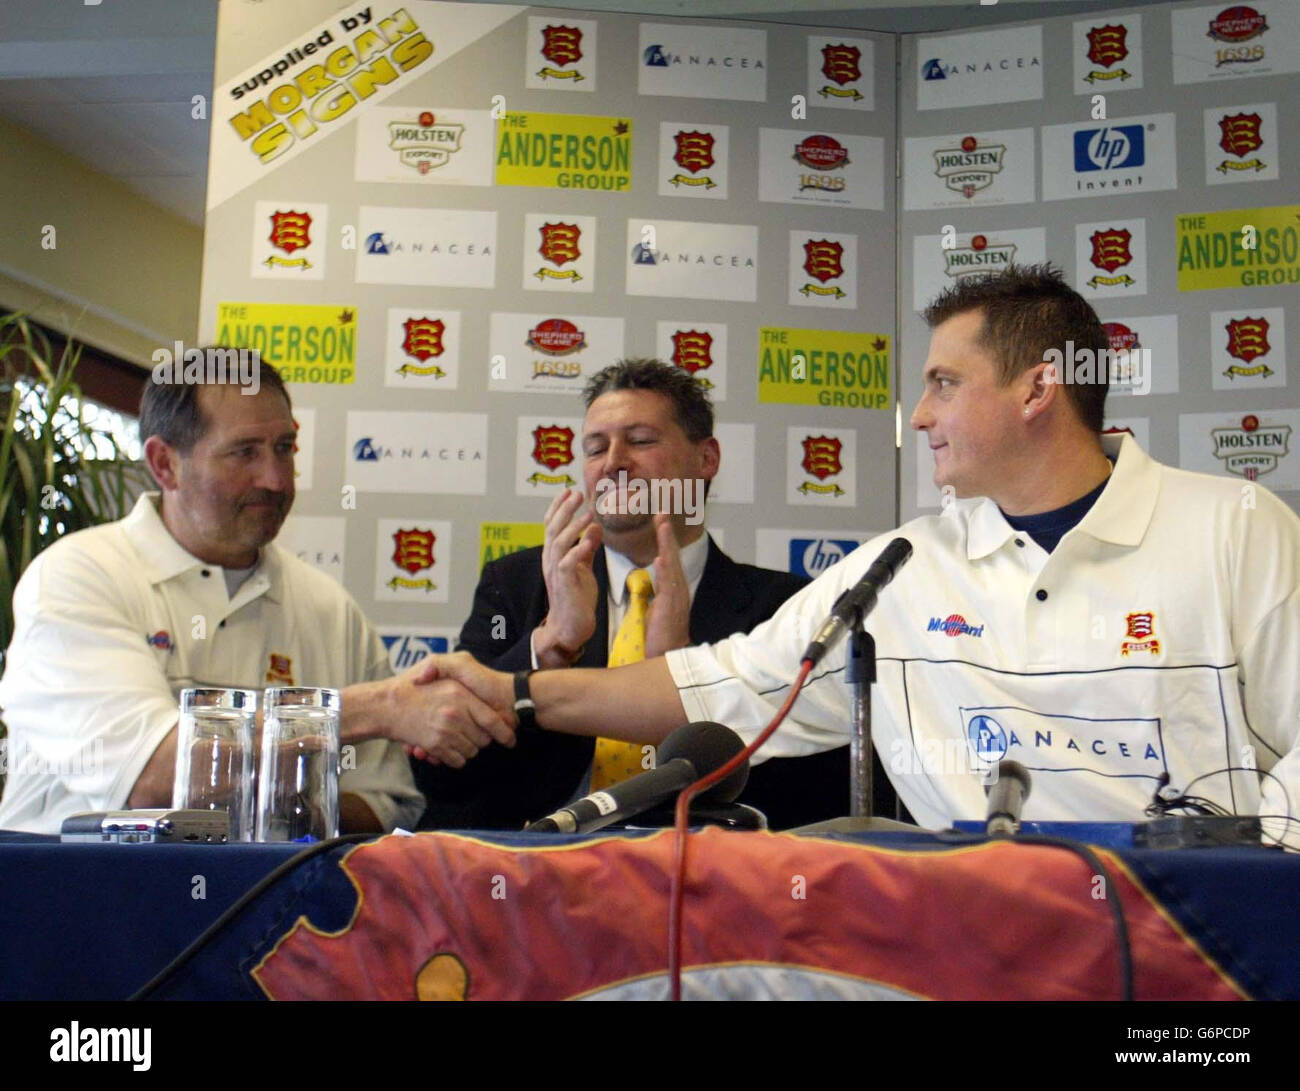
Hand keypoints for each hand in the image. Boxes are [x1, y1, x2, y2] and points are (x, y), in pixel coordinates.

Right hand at [384, 657, 514, 768]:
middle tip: (474, 735)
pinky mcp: (434, 746)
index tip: (510, 739)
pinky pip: (456, 760)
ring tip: (457, 739)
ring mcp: (445, 731)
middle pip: (483, 739)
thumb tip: (481, 694)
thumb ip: (458, 669)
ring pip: (471, 751)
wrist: (385, 704)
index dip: (504, 732)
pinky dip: (455, 758)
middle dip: (482, 740)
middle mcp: (455, 714)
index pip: (492, 719)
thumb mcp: (436, 664)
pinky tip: (447, 749)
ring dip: (467, 749)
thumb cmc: (412, 685)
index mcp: (460, 694)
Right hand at [535, 487, 601, 665]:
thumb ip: (587, 547)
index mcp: (554, 554)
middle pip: (553, 528)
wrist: (571, 626)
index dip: (559, 507)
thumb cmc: (577, 598)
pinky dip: (578, 550)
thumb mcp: (583, 568)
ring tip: (588, 513)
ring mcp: (555, 571)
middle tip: (577, 494)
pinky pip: (568, 563)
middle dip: (565, 509)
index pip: (551, 525)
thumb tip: (595, 527)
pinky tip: (589, 540)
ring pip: (559, 542)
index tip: (569, 491)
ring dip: (574, 526)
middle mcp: (550, 560)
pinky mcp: (564, 583)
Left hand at [645, 514, 691, 657]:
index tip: (660, 518)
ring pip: (672, 565)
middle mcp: (678, 588)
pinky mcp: (671, 608)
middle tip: (662, 513)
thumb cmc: (661, 634)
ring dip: (667, 544)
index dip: (664, 538)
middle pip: (673, 555)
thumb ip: (658, 586)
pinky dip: (665, 571)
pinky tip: (661, 558)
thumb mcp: (657, 605)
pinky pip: (669, 586)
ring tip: (663, 526)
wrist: (668, 656)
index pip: (668, 556)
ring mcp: (677, 597)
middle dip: (667, 533)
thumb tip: (656, 569)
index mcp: (673, 586)